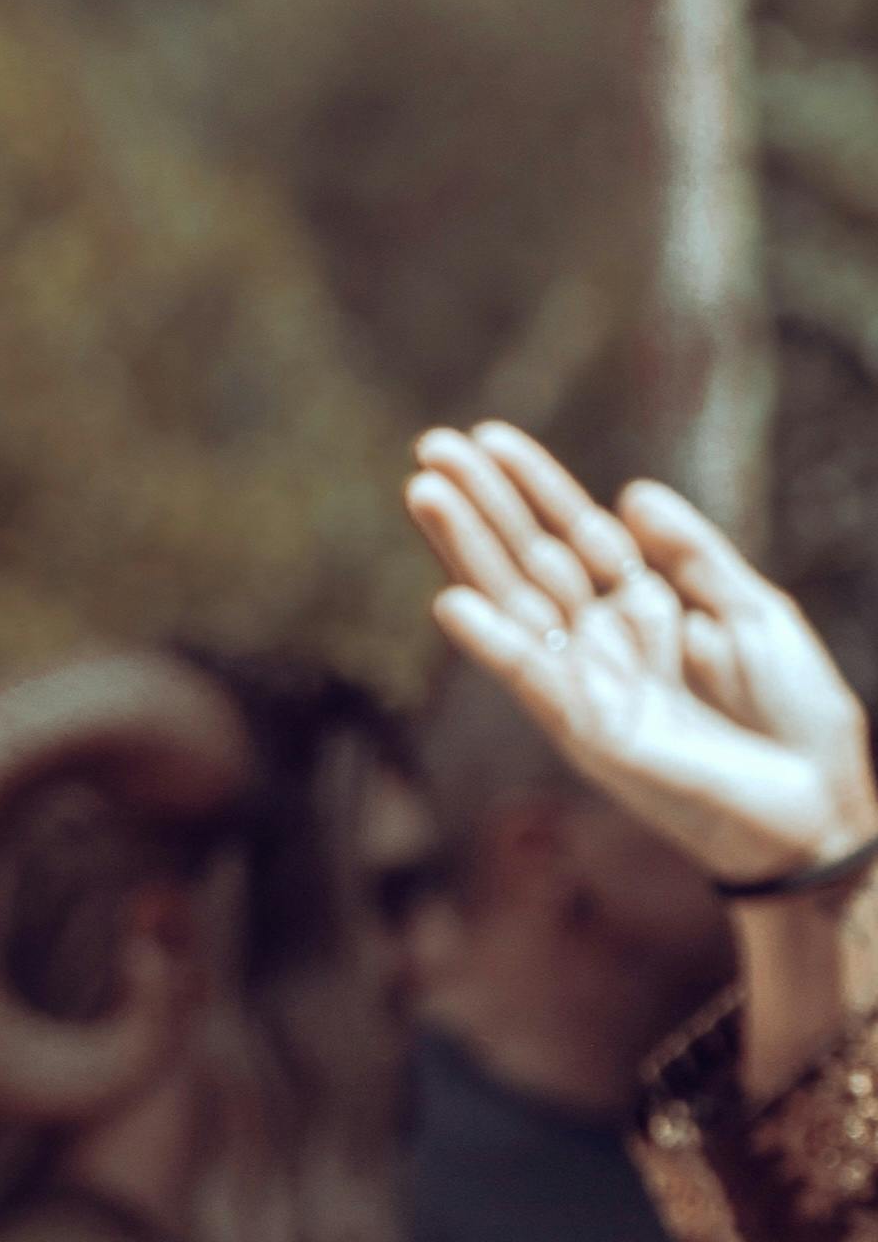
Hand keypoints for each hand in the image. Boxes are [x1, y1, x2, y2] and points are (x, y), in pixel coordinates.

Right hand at [407, 420, 877, 887]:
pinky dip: (494, 644)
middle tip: (428, 448)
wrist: (817, 804)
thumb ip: (691, 553)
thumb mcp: (752, 609)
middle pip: (530, 560)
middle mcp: (606, 644)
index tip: (486, 438)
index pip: (576, 532)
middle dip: (481, 506)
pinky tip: (450, 603)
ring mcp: (592, 689)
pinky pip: (535, 682)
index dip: (534, 486)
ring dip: (467, 553)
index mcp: (645, 608)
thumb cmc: (792, 715)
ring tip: (425, 494)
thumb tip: (629, 493)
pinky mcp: (593, 736)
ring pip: (518, 606)